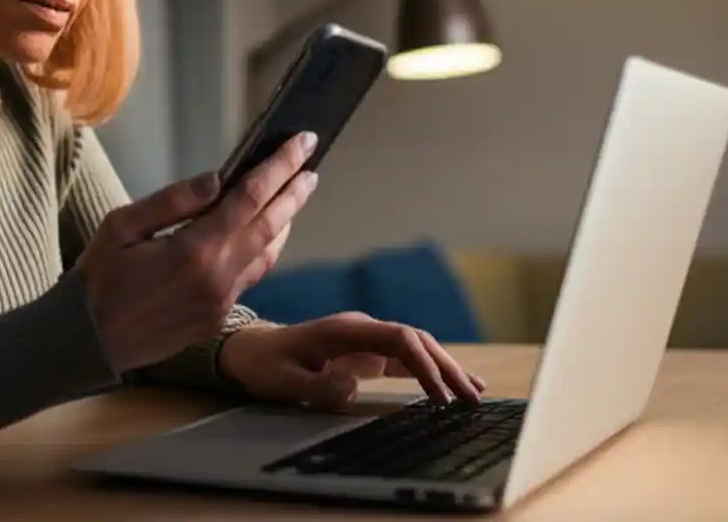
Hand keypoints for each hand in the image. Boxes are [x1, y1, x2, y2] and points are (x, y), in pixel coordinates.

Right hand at [80, 132, 319, 373]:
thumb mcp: (120, 227)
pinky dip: (265, 247)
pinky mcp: (218, 317)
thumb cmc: (97, 280)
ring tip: (296, 192)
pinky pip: (252, 275)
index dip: (280, 167)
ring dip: (285, 220)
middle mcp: (218, 277)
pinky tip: (266, 232)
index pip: (250, 198)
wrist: (88, 343)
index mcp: (194, 250)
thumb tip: (218, 179)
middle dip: (294, 190)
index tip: (302, 142)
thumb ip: (173, 201)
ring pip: (267, 253)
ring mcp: (221, 301)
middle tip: (310, 163)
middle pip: (270, 225)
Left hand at [218, 312, 487, 408]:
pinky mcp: (368, 353)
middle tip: (472, 398)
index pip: (397, 338)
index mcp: (344, 330)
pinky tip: (453, 387)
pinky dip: (431, 372)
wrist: (252, 350)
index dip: (423, 364)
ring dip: (446, 368)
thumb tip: (355, 388)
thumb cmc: (267, 365)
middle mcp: (362, 329)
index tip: (439, 395)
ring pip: (417, 348)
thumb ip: (318, 386)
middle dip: (446, 367)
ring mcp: (367, 339)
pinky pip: (407, 360)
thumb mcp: (284, 381)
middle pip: (416, 341)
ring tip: (475, 394)